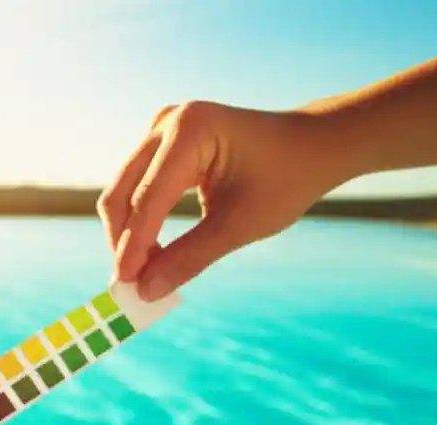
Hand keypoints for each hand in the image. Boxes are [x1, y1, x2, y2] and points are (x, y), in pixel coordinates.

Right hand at [97, 101, 349, 300]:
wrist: (313, 146)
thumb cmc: (286, 179)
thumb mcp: (239, 225)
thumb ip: (189, 257)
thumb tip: (145, 291)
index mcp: (190, 131)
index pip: (148, 198)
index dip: (134, 245)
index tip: (126, 284)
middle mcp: (167, 122)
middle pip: (124, 191)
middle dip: (124, 239)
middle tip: (131, 283)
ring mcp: (161, 129)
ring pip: (125, 190)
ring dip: (129, 232)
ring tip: (142, 271)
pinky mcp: (162, 143)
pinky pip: (138, 186)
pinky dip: (140, 220)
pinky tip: (150, 250)